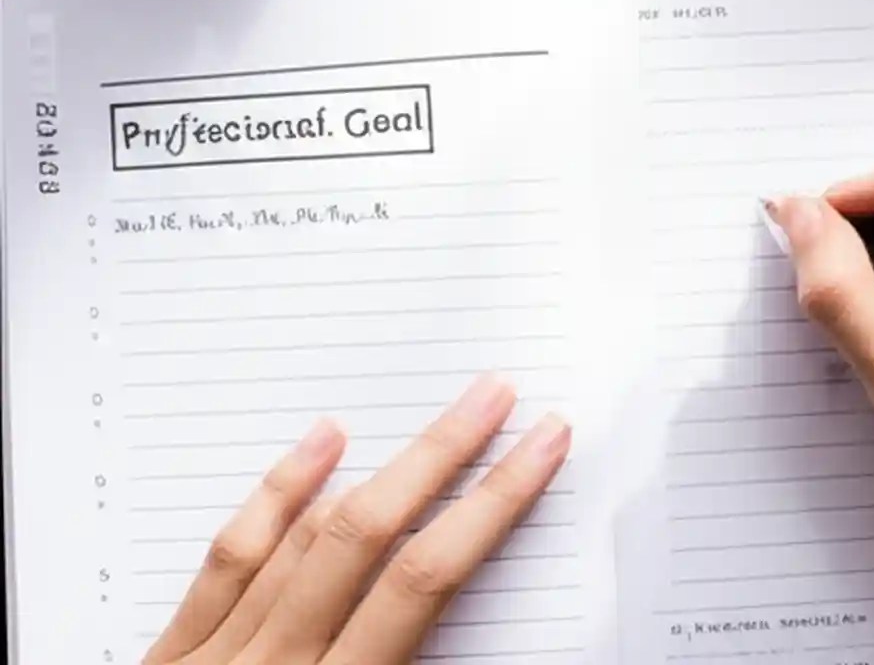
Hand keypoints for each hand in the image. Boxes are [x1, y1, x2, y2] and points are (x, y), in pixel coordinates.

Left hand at [143, 373, 569, 664]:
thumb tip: (475, 635)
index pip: (427, 580)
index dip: (492, 505)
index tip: (537, 452)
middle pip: (371, 533)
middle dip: (445, 456)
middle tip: (495, 399)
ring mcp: (217, 655)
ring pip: (307, 532)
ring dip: (382, 462)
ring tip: (439, 413)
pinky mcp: (171, 654)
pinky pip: (229, 555)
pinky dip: (279, 493)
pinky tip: (319, 445)